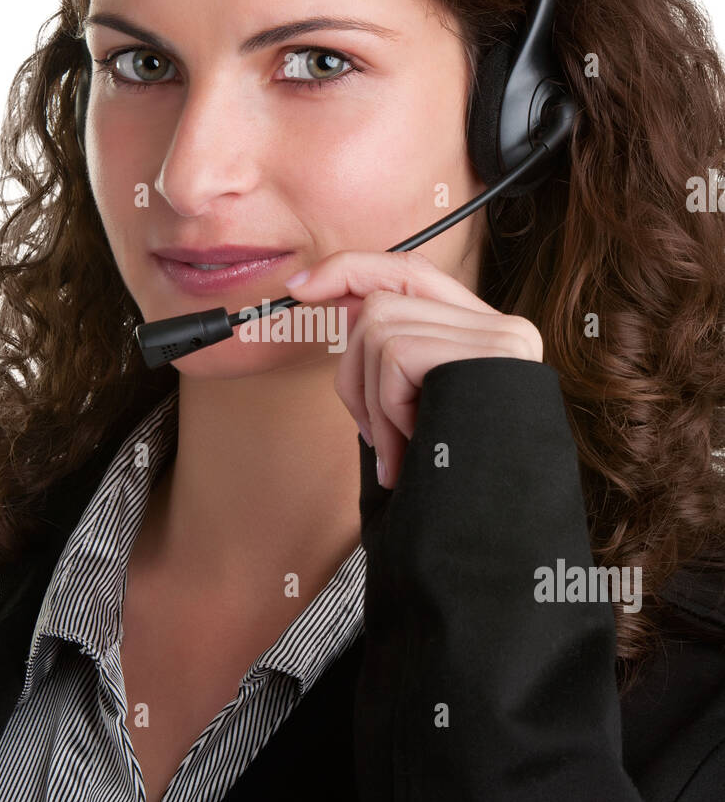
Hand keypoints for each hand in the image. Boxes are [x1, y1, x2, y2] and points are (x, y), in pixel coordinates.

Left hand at [285, 250, 542, 488]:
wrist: (497, 531)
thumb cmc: (450, 483)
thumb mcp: (412, 415)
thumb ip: (386, 359)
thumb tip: (322, 299)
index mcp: (485, 337)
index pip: (408, 273)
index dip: (348, 270)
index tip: (299, 286)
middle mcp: (502, 328)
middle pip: (380, 303)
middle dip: (352, 371)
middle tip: (372, 436)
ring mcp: (501, 337)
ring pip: (379, 328)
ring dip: (371, 402)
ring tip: (399, 451)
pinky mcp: (493, 351)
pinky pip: (395, 357)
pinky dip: (386, 408)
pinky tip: (412, 447)